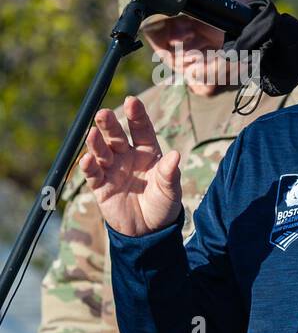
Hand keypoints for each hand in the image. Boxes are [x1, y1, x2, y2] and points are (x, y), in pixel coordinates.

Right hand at [80, 96, 182, 236]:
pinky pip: (92, 174)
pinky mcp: (101, 186)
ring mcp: (112, 170)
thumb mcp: (171, 190)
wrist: (150, 231)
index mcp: (147, 152)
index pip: (141, 130)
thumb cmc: (163, 205)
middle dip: (109, 125)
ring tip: (92, 134)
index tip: (132, 101)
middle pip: (116, 137)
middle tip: (103, 113)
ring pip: (101, 152)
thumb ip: (170, 174)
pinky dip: (88, 167)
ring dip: (96, 143)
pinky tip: (87, 159)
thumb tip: (176, 156)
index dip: (136, 116)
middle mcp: (127, 157)